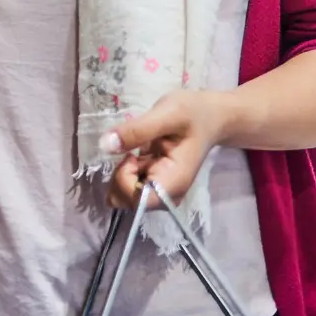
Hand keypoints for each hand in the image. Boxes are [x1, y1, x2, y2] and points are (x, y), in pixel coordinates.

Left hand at [103, 90, 233, 209]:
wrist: (210, 117)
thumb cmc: (193, 114)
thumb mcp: (166, 114)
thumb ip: (137, 130)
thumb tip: (105, 145)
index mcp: (174, 182)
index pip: (139, 201)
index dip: (124, 181)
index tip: (130, 156)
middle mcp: (167, 193)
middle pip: (128, 201)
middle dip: (120, 176)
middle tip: (133, 150)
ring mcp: (160, 190)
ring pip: (124, 194)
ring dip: (121, 171)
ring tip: (139, 149)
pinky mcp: (153, 183)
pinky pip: (128, 184)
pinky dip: (125, 168)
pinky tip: (138, 153)